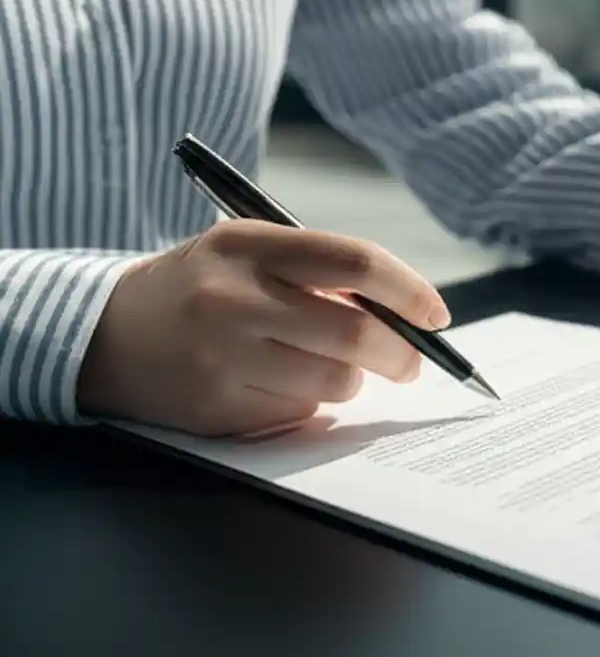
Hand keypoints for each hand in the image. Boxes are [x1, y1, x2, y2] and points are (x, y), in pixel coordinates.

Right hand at [78, 220, 449, 435]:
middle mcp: (233, 299)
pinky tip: (273, 383)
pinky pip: (300, 412)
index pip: (356, 262)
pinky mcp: (217, 408)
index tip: (436, 314)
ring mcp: (223, 357)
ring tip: (324, 366)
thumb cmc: (204, 288)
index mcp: (249, 245)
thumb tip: (408, 312)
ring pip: (335, 382)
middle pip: (356, 334)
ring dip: (350, 380)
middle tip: (410, 362)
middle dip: (401, 354)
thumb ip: (321, 271)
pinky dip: (307, 401)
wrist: (106, 334)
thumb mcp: (249, 252)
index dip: (410, 291)